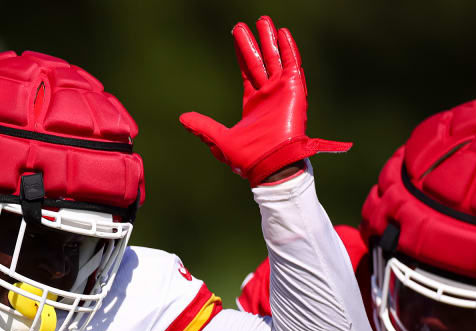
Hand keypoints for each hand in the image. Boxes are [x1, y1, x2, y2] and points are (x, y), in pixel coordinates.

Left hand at [179, 16, 350, 184]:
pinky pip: (292, 64)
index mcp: (253, 103)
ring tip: (264, 21)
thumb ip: (203, 127)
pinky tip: (282, 33)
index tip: (237, 35)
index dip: (242, 53)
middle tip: (247, 23)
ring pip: (275, 59)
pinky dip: (288, 49)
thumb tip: (182, 119)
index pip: (247, 71)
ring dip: (270, 40)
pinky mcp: (293, 90)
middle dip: (254, 42)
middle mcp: (268, 95)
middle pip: (260, 61)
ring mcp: (281, 91)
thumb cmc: (248, 157)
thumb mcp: (220, 139)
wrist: (270, 165)